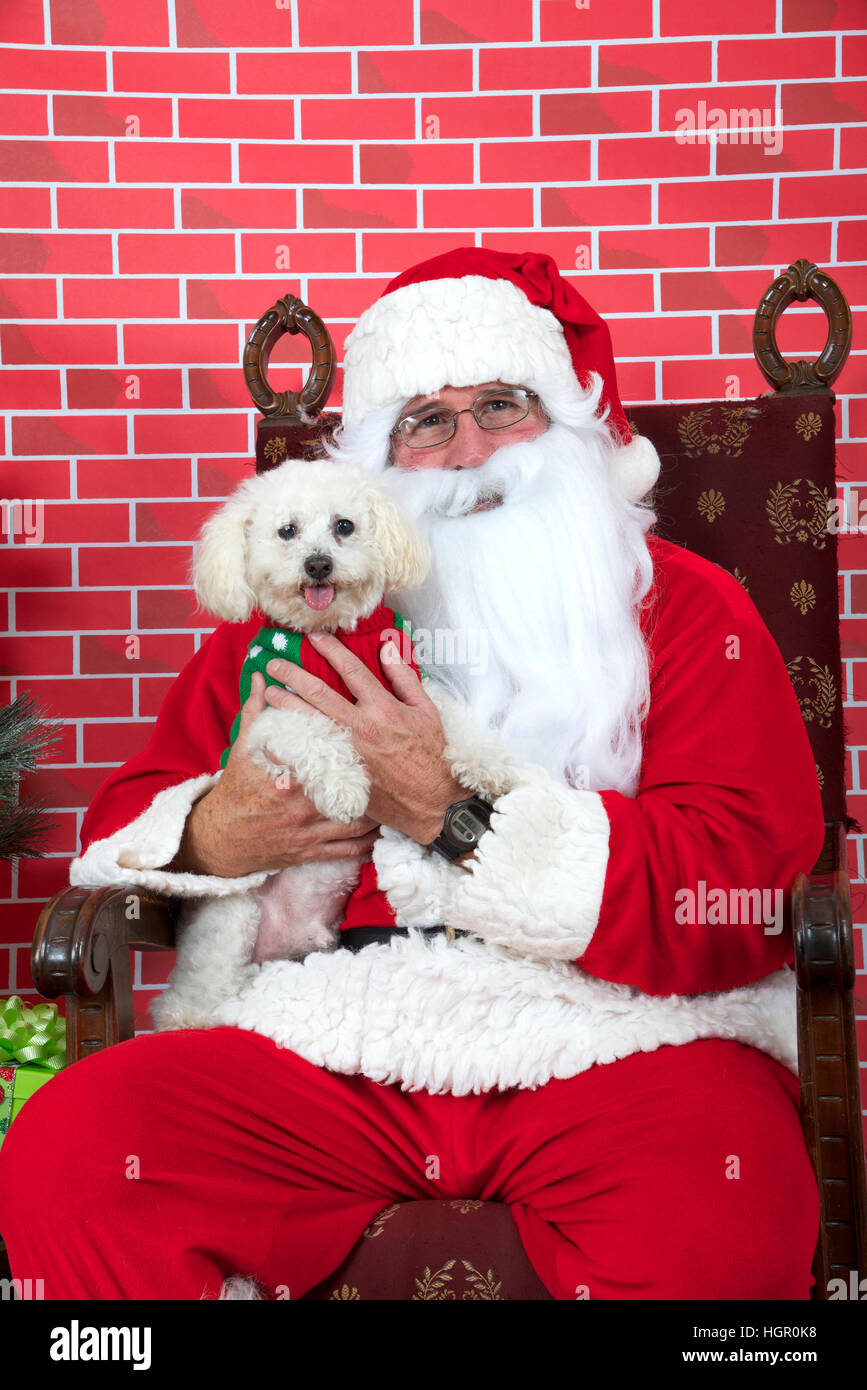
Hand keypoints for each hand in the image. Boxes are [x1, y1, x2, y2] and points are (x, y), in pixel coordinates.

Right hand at [165, 670, 380, 877]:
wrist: (221, 837)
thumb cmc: (235, 790)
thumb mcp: (242, 749)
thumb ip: (255, 711)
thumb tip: (259, 676)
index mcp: (288, 780)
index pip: (329, 763)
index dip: (353, 754)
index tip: (372, 742)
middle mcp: (302, 809)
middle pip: (350, 793)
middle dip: (375, 785)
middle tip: (395, 770)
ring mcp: (308, 833)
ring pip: (355, 824)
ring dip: (378, 814)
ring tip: (395, 798)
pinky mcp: (311, 853)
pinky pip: (348, 850)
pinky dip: (367, 842)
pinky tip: (381, 831)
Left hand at [263, 632, 467, 844]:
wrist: (431, 800)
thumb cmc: (431, 754)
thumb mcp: (427, 710)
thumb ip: (405, 678)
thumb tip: (387, 648)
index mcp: (383, 708)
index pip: (351, 669)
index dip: (330, 649)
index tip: (313, 637)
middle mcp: (362, 727)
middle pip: (319, 694)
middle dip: (293, 675)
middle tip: (274, 663)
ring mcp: (349, 752)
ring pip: (309, 722)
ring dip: (285, 706)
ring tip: (268, 692)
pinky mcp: (343, 774)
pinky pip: (309, 757)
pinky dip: (290, 745)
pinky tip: (274, 735)